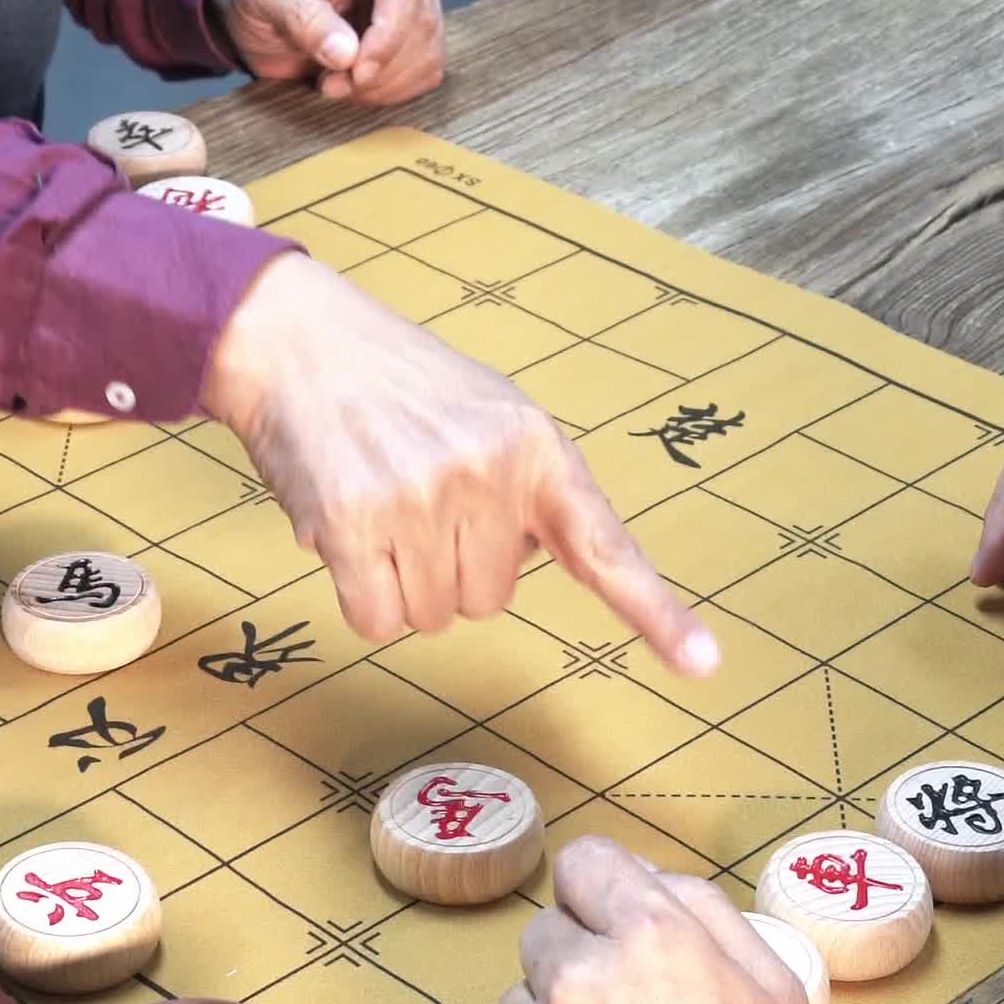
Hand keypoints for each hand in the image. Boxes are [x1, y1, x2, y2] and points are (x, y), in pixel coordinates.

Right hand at [210, 256, 716, 671]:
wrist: (299, 340)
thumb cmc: (397, 385)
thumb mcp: (488, 411)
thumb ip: (527, 483)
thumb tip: (532, 556)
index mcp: (536, 447)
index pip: (604, 544)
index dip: (656, 613)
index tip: (703, 663)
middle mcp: (488, 473)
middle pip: (491, 600)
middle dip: (451, 567)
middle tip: (417, 500)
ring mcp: (421, 499)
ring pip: (433, 616)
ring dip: (403, 580)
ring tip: (381, 503)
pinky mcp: (355, 525)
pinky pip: (377, 619)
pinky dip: (361, 594)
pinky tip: (347, 531)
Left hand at [214, 0, 441, 103]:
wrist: (257, 16)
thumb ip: (300, 16)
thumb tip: (346, 52)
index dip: (388, 33)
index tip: (356, 70)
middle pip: (422, 21)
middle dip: (381, 66)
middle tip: (333, 84)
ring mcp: (415, 1)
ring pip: (429, 51)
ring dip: (385, 83)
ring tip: (335, 85)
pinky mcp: (415, 37)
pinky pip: (426, 71)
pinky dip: (393, 91)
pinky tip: (354, 87)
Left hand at [486, 838, 823, 1003]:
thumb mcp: (774, 991)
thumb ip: (708, 912)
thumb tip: (651, 874)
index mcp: (653, 939)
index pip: (586, 862)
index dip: (605, 892)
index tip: (615, 921)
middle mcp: (580, 978)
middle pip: (549, 931)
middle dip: (582, 961)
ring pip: (522, 999)